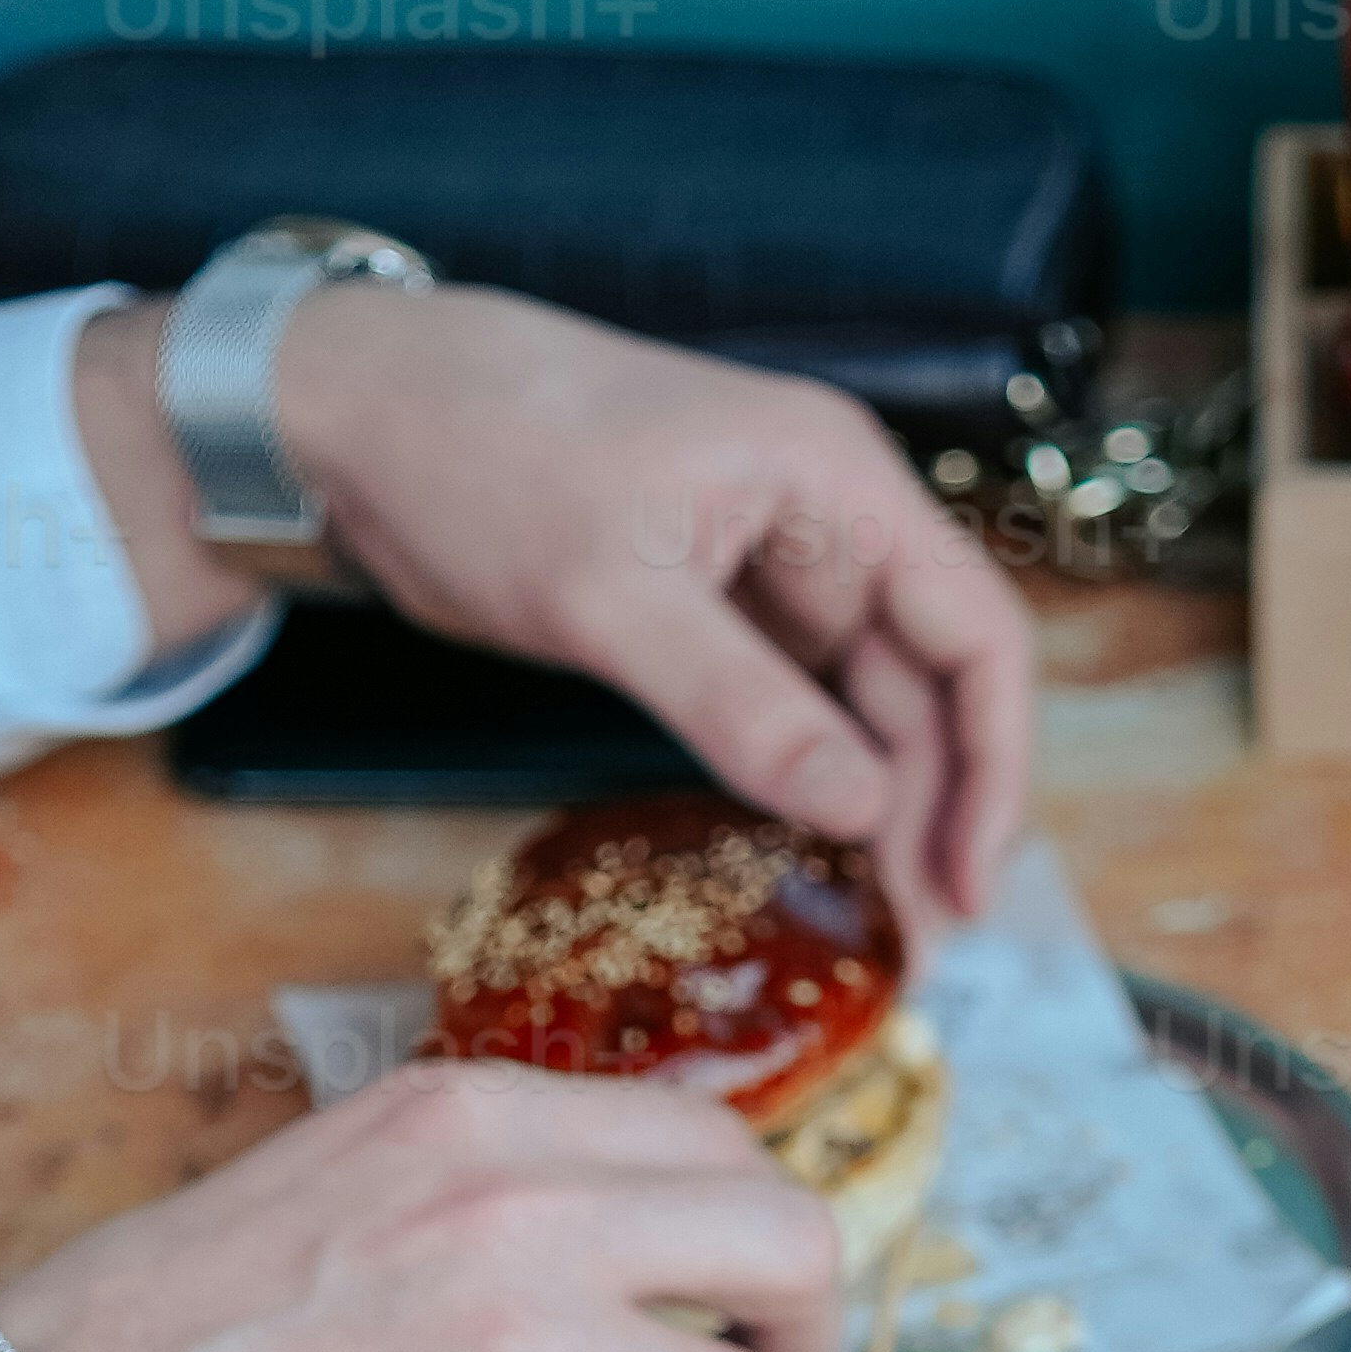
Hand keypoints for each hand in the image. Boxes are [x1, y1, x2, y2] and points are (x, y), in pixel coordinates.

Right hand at [0, 1061, 845, 1351]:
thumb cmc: (179, 1333)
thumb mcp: (353, 1178)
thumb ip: (502, 1189)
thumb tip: (646, 1239)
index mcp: (481, 1115)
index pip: (718, 1143)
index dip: (752, 1238)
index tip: (733, 1301)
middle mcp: (525, 1206)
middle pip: (793, 1248)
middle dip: (794, 1342)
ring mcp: (531, 1344)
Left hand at [271, 291, 1035, 921]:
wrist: (356, 406)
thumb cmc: (480, 454)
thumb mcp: (611, 593)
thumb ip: (742, 706)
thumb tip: (862, 811)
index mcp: (834, 481)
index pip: (976, 633)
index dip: (994, 766)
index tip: (966, 883)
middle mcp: (825, 518)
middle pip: (930, 683)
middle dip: (935, 811)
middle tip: (918, 945)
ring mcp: (769, 563)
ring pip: (864, 706)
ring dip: (877, 811)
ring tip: (876, 926)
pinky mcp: (711, 604)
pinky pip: (791, 706)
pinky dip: (807, 783)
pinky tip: (810, 861)